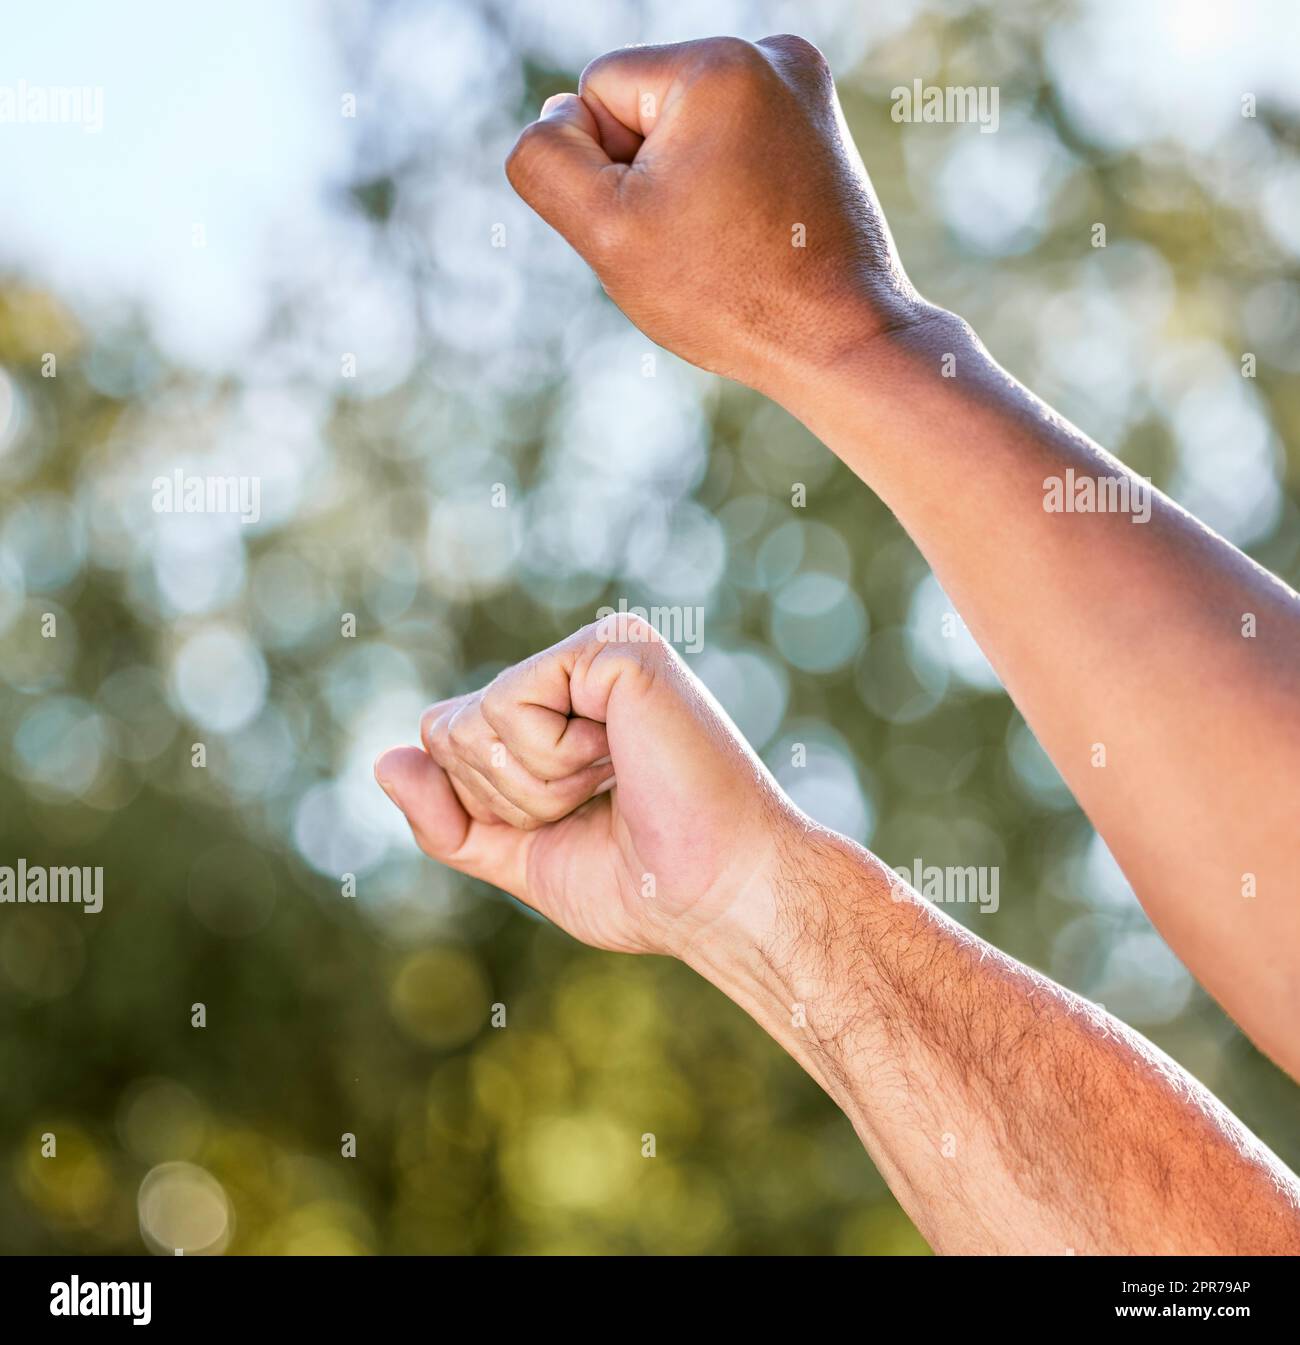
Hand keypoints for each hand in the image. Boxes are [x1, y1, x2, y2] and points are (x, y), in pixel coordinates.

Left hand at [374, 617, 794, 957]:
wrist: (719, 897)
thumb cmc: (644, 884)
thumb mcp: (523, 857)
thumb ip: (452, 819)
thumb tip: (382, 760)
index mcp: (561, 709)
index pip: (447, 737)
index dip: (488, 805)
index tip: (578, 820)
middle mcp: (577, 667)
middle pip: (449, 728)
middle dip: (509, 797)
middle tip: (601, 805)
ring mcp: (597, 650)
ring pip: (473, 721)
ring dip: (536, 785)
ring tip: (620, 783)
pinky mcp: (612, 647)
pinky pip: (508, 708)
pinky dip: (553, 762)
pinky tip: (624, 757)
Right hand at [505, 35, 931, 401]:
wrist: (842, 342)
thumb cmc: (728, 294)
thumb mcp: (605, 233)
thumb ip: (546, 161)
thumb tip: (559, 117)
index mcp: (718, 64)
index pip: (598, 91)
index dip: (606, 172)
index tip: (662, 226)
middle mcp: (772, 56)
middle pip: (646, 108)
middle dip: (651, 178)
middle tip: (697, 245)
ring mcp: (805, 91)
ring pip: (687, 133)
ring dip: (687, 190)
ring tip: (729, 246)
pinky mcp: (820, 130)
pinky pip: (733, 148)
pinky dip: (727, 193)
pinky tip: (751, 240)